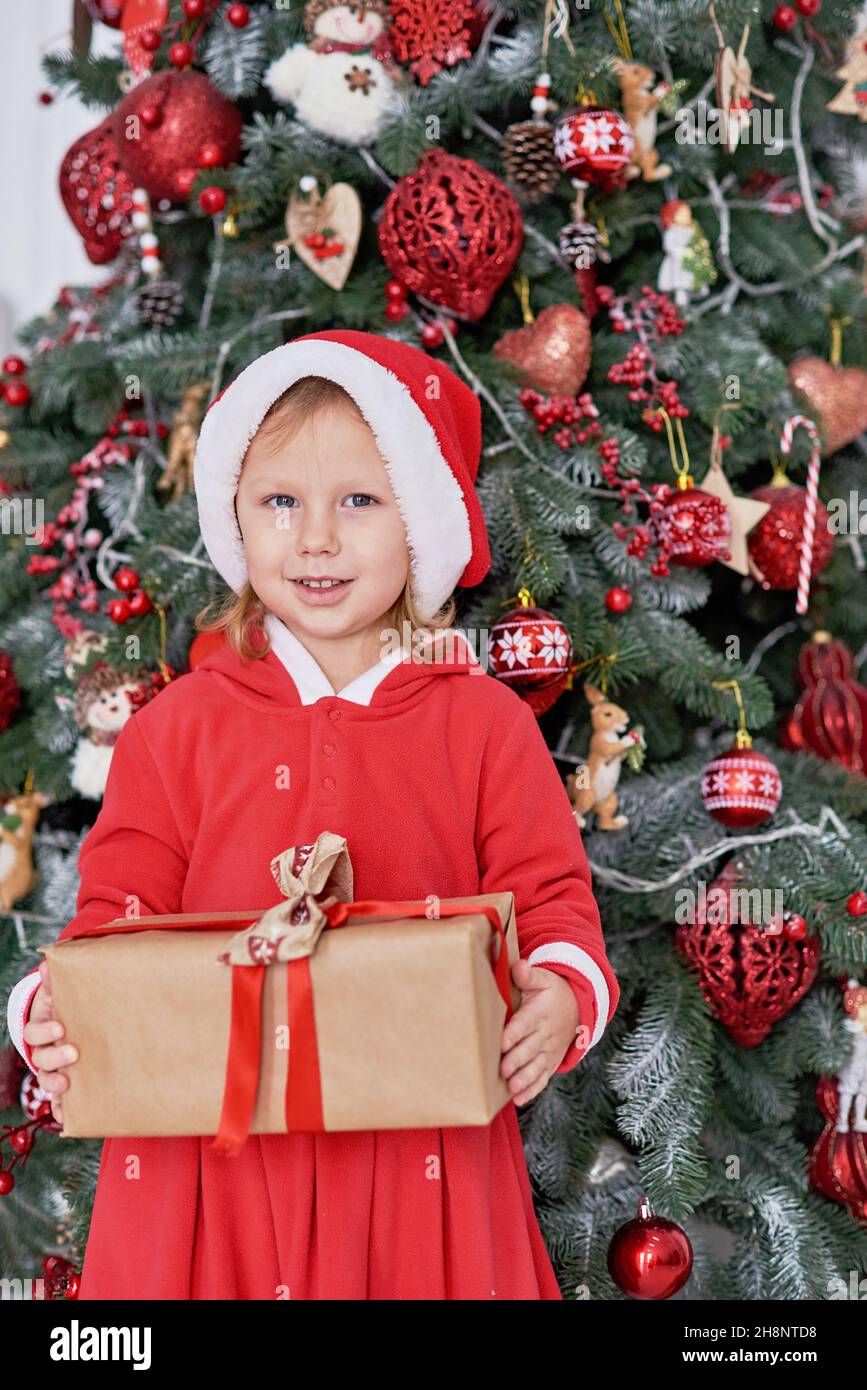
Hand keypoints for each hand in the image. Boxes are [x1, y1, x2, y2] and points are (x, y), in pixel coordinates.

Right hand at [22, 960, 77, 1126]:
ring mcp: (53, 1068)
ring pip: (46, 1079)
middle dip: (54, 1057)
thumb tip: (47, 964)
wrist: (74, 1023)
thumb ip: (55, 982)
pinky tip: (66, 1116)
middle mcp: (44, 1050)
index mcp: (42, 1027)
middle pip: (40, 1058)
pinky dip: (61, 1109)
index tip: (61, 1027)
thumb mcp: (61, 994)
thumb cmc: (68, 1006)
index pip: (34, 1032)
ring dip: (54, 1083)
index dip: (44, 1031)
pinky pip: (59, 1101)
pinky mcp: (64, 1084)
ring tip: (66, 1085)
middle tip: (73, 1053)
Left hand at [500, 960, 579, 1106]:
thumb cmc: (552, 992)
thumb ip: (529, 974)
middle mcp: (545, 1034)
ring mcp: (549, 1051)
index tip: (502, 1043)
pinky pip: (542, 1078)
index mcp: (540, 1013)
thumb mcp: (544, 979)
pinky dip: (532, 1089)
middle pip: (529, 1049)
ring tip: (512, 1088)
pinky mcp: (550, 1062)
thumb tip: (519, 965)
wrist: (577, 1008)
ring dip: (524, 1078)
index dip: (514, 1034)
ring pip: (536, 1067)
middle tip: (502, 1070)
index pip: (525, 1024)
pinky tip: (519, 1099)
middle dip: (516, 1060)